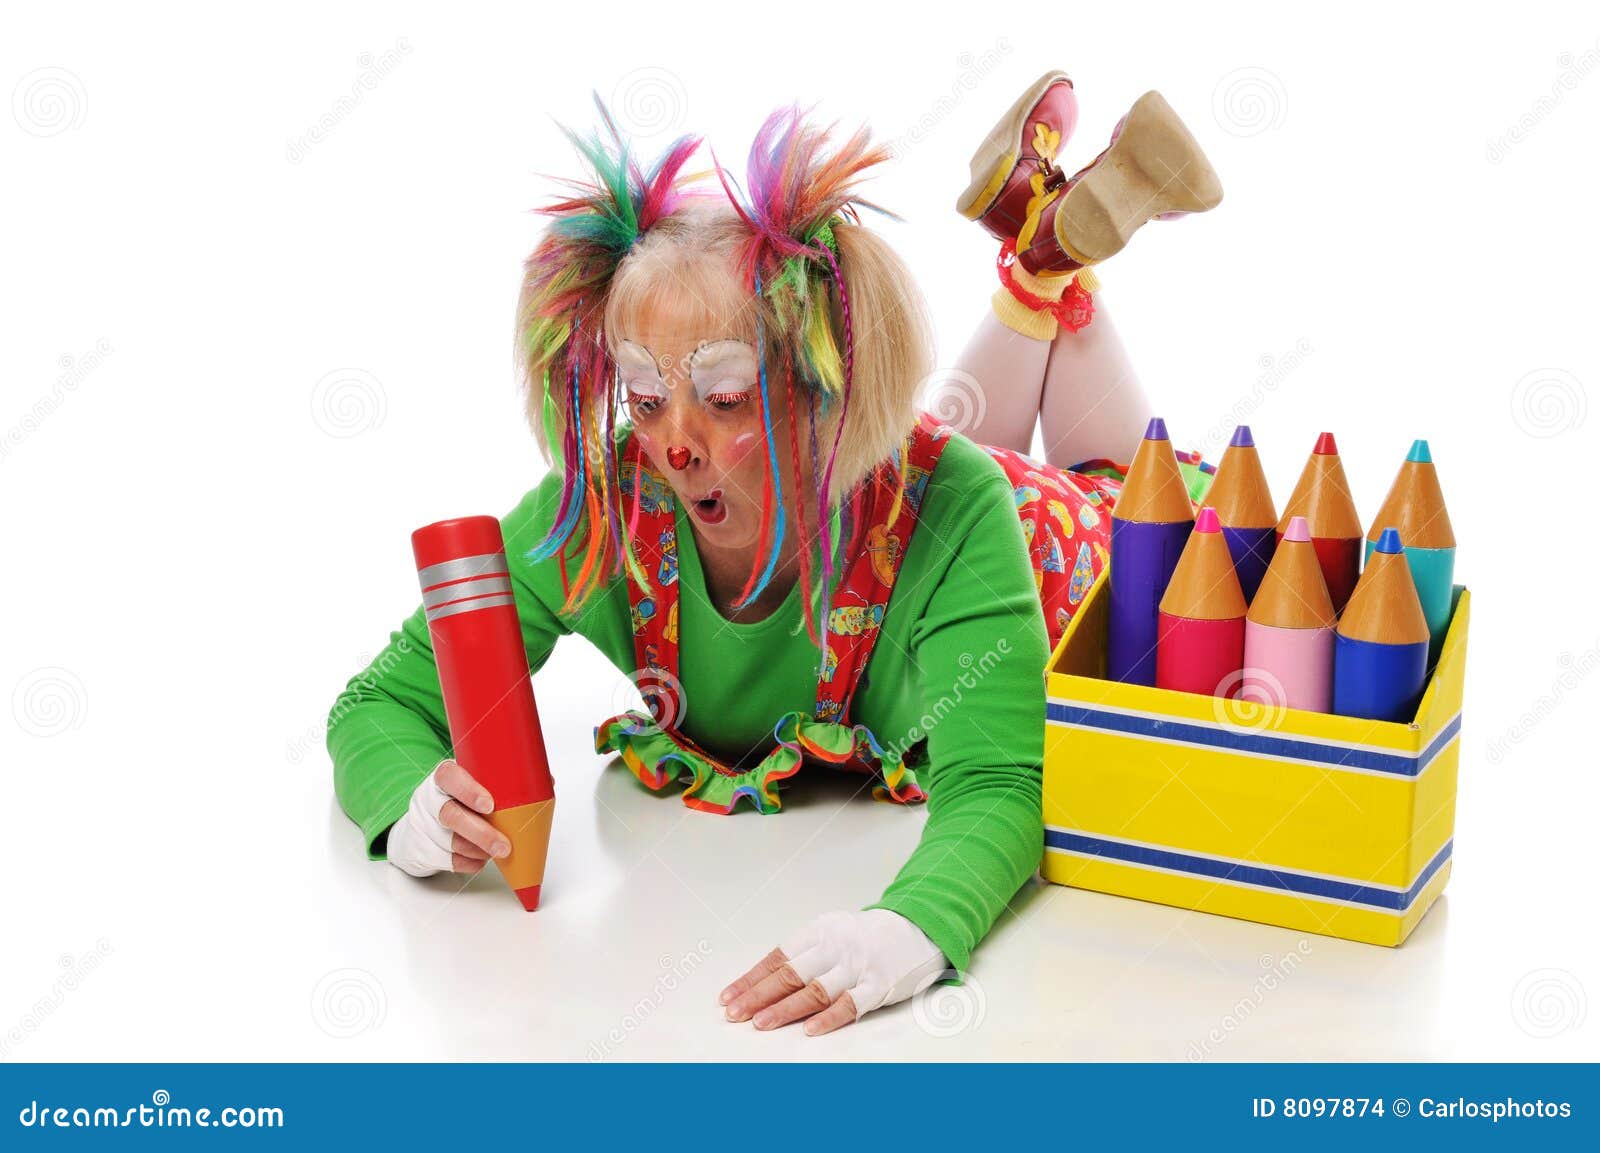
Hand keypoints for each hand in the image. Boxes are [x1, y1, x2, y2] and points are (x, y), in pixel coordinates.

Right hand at [383, 759, 508, 876]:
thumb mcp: (474, 787)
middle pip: (449, 814)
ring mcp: (421, 825)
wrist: (421, 829)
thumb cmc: (459, 804)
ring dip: (477, 850)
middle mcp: (428, 799)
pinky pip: (446, 860)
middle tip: (503, 845)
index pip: (449, 776)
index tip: (490, 805)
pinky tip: (480, 860)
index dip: (469, 791)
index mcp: (444, 778)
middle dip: (481, 833)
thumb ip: (497, 786)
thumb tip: (540, 788)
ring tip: (495, 852)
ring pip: (449, 841)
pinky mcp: (420, 849)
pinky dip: (468, 863)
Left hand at [719, 909, 948, 1035]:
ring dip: (785, 1009)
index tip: (728, 997)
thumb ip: (803, 955)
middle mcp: (835, 946)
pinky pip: (850, 1003)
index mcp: (819, 931)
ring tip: (761, 1023)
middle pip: (790, 973)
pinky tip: (809, 1030)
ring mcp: (857, 965)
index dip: (751, 978)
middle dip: (758, 995)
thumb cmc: (865, 937)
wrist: (917, 928)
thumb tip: (762, 983)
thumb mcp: (831, 933)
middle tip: (735, 1013)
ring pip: (815, 990)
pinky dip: (829, 1018)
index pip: (778, 957)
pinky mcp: (879, 984)